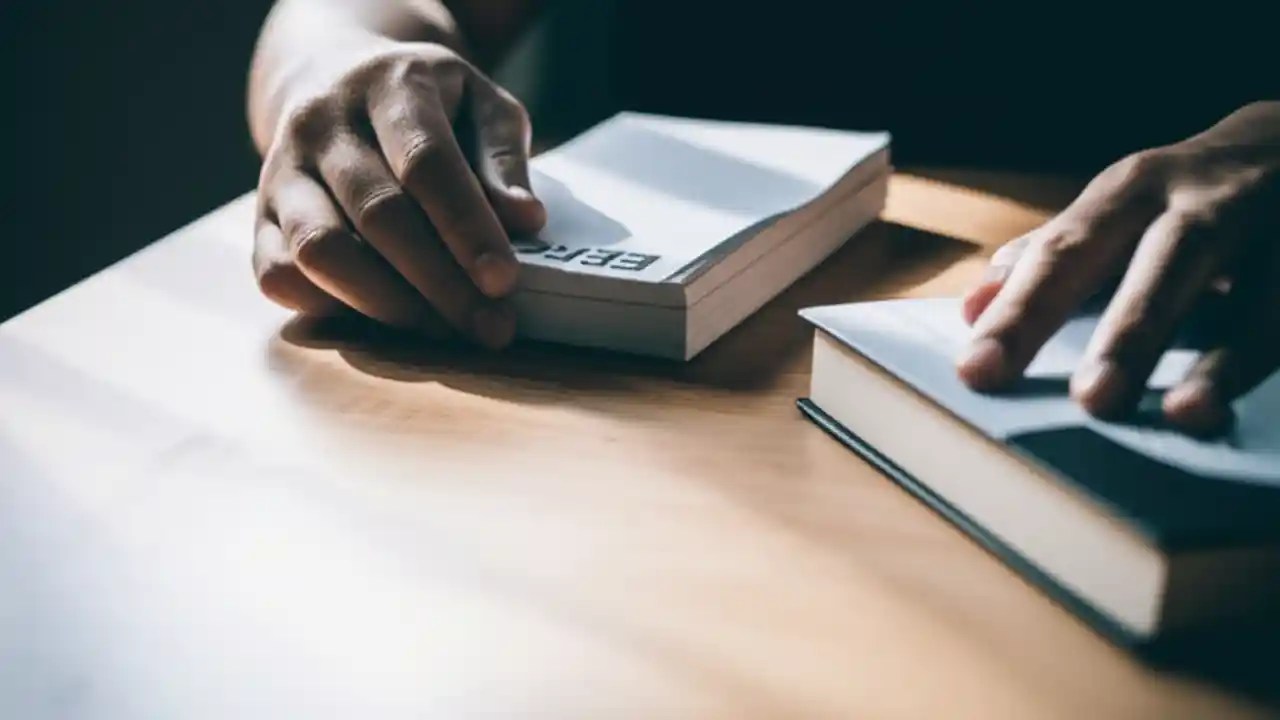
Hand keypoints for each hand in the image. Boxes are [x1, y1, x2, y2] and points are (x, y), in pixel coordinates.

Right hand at [252, 40, 545, 348]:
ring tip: (443, 332)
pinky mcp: (259, 215)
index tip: (503, 281)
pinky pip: (278, 274)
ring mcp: (282, 169)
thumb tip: (525, 220)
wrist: (331, 75)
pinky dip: (330, 308)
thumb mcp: (481, 106)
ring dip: (387, 305)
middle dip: (440, 283)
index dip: (466, 227)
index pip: (426, 162)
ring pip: (320, 249)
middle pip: (377, 213)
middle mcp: (324, 123)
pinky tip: (382, 323)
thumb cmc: (426, 104)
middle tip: (490, 327)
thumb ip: (504, 160)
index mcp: (389, 85)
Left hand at [959, 101, 1279, 434]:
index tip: (977, 373)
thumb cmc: (1181, 194)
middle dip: (1131, 330)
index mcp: (1132, 190)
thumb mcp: (1114, 210)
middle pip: (1167, 260)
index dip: (1021, 314)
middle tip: (1093, 400)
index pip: (1066, 252)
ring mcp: (1277, 224)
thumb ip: (1048, 260)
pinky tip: (1248, 402)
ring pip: (1259, 293)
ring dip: (1226, 356)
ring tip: (1188, 414)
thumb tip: (971, 310)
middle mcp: (1205, 198)